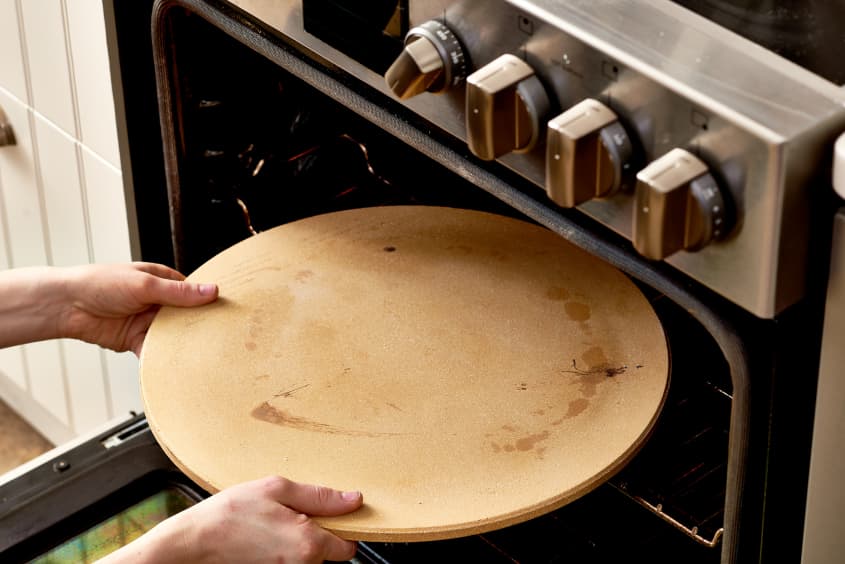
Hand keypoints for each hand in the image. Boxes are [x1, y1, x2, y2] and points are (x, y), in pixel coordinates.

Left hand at [60, 262, 217, 354]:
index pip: (193, 292)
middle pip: (186, 316)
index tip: (227, 310)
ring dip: (182, 343)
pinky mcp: (137, 341)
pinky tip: (177, 363)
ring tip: (202, 352)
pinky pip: (156, 352)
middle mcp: (157, 302)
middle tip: (219, 336)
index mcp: (161, 281)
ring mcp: (147, 322)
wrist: (66, 306)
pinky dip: (164, 358)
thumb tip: (211, 290)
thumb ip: (178, 293)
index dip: (208, 301)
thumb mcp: (145, 285)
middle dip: (198, 325)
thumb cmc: (99, 284)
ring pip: (173, 335)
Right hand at [102, 476, 362, 563]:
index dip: (342, 530)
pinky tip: (266, 540)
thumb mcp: (277, 489)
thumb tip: (353, 500)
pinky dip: (284, 554)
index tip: (329, 518)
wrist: (193, 542)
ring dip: (299, 545)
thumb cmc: (230, 514)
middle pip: (328, 556)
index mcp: (308, 543)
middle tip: (292, 517)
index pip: (349, 549)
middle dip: (319, 537)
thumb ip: (320, 497)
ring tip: (273, 527)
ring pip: (309, 561)